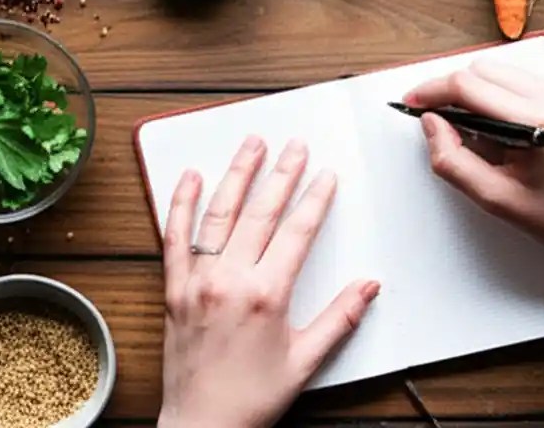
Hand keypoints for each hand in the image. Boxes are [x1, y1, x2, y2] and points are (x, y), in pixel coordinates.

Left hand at [158, 137, 380, 427]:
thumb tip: (370, 286)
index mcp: (266, 296)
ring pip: (219, 215)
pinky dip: (180, 204)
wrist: (202, 426)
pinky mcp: (173, 289)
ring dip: (237, 175)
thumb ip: (340, 318)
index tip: (326, 175)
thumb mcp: (306, 361)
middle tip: (296, 146)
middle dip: (282, 175)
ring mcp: (197, 281)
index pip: (296, 233)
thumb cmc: (252, 399)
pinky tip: (190, 177)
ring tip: (251, 144)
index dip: (314, 200)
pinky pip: (174, 237)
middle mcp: (230, 281)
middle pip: (260, 213)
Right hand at [404, 60, 543, 265]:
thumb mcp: (502, 201)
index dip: (431, 91)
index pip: (468, 84)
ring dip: (474, 93)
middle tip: (436, 125)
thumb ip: (455, 162)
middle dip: (450, 90)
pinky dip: (497, 97)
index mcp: (539, 118)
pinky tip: (497, 133)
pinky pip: (521, 83)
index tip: (410, 105)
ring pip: (500, 72)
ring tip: (469, 136)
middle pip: (481, 69)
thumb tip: (431, 125)